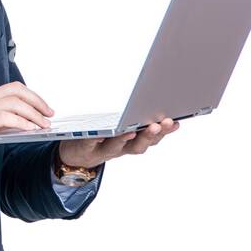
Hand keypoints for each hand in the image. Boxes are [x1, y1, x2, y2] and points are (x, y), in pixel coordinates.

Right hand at [0, 82, 55, 167]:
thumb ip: (0, 122)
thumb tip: (24, 124)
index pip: (13, 89)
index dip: (32, 96)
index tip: (44, 108)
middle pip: (17, 92)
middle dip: (37, 102)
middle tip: (49, 115)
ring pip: (14, 103)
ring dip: (33, 114)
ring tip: (43, 125)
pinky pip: (5, 118)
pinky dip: (21, 122)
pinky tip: (29, 129)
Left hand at [56, 116, 180, 168]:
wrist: (76, 156)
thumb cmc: (102, 137)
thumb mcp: (121, 127)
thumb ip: (136, 115)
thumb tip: (153, 93)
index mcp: (132, 141)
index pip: (153, 138)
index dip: (165, 131)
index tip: (175, 122)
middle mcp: (121, 148)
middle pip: (139, 145)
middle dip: (151, 135)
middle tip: (160, 124)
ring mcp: (103, 150)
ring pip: (117, 146)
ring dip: (125, 138)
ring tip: (131, 130)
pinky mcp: (84, 147)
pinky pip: (90, 142)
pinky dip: (96, 137)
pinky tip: (100, 131)